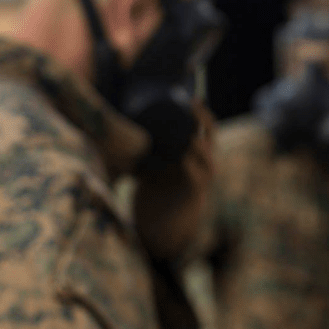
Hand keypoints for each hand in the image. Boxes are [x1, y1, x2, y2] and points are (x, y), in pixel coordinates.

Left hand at [133, 102, 215, 260]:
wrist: (158, 231)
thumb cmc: (153, 196)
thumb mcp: (150, 168)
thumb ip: (144, 153)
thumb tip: (117, 131)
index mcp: (193, 157)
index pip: (204, 131)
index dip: (200, 114)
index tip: (190, 97)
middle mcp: (200, 167)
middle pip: (211, 138)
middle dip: (203, 120)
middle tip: (192, 104)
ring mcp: (199, 183)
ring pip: (209, 159)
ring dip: (201, 145)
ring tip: (190, 133)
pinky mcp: (193, 198)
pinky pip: (197, 180)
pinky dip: (191, 168)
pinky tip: (183, 159)